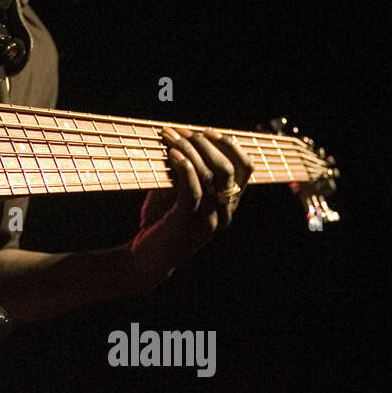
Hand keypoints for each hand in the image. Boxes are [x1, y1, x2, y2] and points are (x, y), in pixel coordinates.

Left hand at [128, 126, 253, 285]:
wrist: (145, 261)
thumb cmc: (160, 225)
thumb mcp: (178, 196)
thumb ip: (186, 174)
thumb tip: (179, 140)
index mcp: (228, 206)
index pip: (245, 169)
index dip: (230, 146)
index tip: (208, 130)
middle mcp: (224, 213)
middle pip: (228, 168)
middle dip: (205, 143)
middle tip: (182, 131)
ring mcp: (208, 219)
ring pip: (210, 174)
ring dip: (189, 150)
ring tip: (170, 136)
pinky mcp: (188, 221)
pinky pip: (192, 188)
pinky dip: (183, 166)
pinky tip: (171, 154)